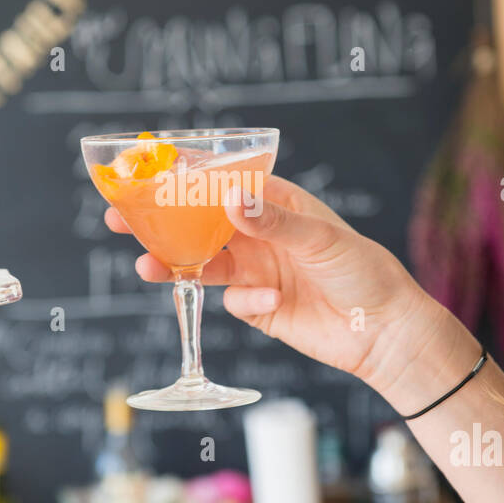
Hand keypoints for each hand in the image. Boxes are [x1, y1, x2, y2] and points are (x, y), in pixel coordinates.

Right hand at [104, 175, 465, 393]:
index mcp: (276, 202)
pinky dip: (245, 302)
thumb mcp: (320, 239)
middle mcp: (259, 232)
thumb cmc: (363, 271)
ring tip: (147, 266)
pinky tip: (274, 301)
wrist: (384, 333)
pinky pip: (232, 300)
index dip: (183, 174)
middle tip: (118, 217)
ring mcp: (255, 270)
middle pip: (197, 222)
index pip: (222, 179)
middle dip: (159, 220)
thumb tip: (229, 200)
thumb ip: (272, 222)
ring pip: (201, 262)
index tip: (145, 169)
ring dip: (174, 263)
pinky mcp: (256, 306)